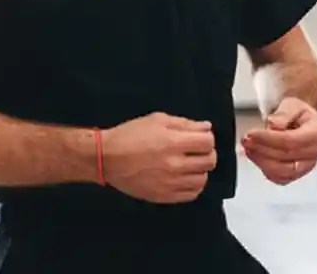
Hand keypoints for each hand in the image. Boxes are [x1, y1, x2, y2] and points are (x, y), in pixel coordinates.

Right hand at [101, 112, 216, 203]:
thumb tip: (206, 127)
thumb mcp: (157, 120)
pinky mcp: (164, 197)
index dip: (207, 138)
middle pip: (209, 161)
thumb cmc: (130, 135)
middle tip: (196, 151)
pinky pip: (190, 195)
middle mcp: (175, 165)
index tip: (200, 138)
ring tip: (190, 165)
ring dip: (200, 170)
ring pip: (202, 180)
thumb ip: (184, 124)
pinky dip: (192, 186)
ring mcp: (170, 183)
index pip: (208, 142)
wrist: (107, 158)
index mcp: (174, 143)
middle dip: (207, 153)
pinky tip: (184, 178)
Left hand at [241, 98, 316, 184]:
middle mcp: (316, 150)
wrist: (300, 122)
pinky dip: (265, 170)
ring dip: (262, 162)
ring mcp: (308, 165)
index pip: (292, 140)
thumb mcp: (292, 104)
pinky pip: (280, 179)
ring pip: (283, 172)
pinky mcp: (297, 173)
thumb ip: (283, 114)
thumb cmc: (298, 113)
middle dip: (262, 149)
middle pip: (286, 157)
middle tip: (246, 141)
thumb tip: (273, 125)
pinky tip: (256, 157)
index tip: (252, 134)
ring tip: (249, 149)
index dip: (269, 139)